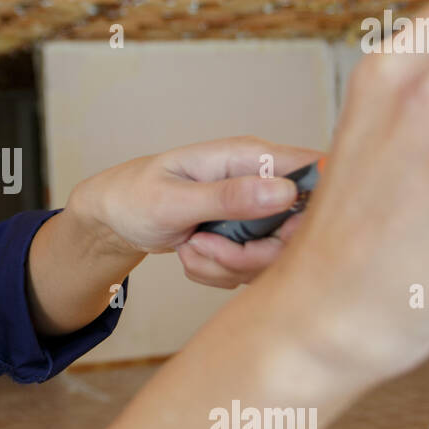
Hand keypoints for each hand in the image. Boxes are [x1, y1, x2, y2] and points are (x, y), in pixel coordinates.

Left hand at [70, 138, 322, 288]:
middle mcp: (260, 182)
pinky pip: (251, 269)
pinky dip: (218, 271)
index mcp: (248, 156)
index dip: (309, 210)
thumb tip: (285, 192)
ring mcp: (256, 212)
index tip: (277, 235)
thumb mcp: (174, 199)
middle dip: (251, 254)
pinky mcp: (248, 238)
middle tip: (203, 247)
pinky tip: (193, 253)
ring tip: (190, 246)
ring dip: (227, 265)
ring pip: (273, 257)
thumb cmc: (136, 195)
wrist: (116, 217)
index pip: (313, 170)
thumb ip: (229, 197)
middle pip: (297, 230)